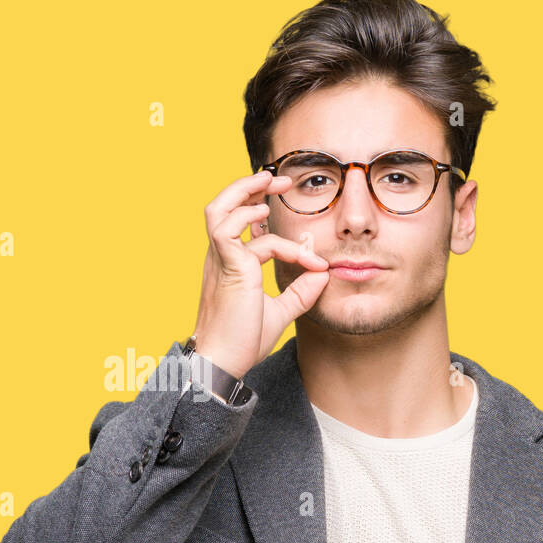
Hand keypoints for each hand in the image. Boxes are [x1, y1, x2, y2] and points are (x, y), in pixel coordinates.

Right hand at [192, 169, 329, 379]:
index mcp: (229, 265)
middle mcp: (221, 257)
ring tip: (270, 181)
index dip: (269, 220)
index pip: (240, 226)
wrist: (223, 363)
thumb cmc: (243, 341)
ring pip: (219, 209)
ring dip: (245, 190)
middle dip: (249, 186)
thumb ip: (301, 292)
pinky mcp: (226, 266)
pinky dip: (260, 226)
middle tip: (278, 179)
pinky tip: (275, 225)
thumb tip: (322, 273)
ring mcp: (220, 260)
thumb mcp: (281, 312)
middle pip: (222, 206)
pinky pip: (237, 232)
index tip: (307, 244)